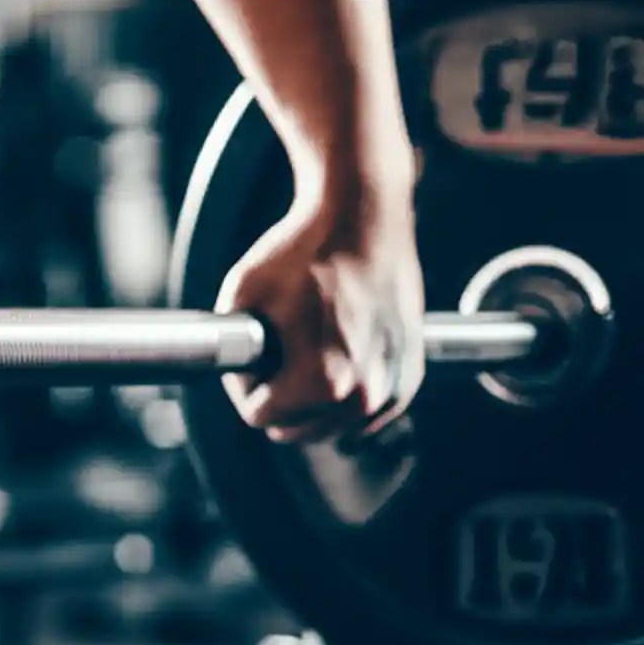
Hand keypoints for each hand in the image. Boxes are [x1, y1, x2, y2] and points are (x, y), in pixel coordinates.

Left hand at [217, 180, 423, 442]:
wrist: (361, 214)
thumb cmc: (299, 251)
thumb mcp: (241, 298)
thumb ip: (232, 352)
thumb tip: (240, 380)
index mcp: (322, 383)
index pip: (257, 415)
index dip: (243, 382)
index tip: (252, 351)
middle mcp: (365, 395)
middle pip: (296, 430)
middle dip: (279, 396)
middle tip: (278, 349)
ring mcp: (393, 388)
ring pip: (332, 427)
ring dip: (312, 401)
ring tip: (307, 348)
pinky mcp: (411, 375)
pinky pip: (366, 414)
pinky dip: (347, 397)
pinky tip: (336, 362)